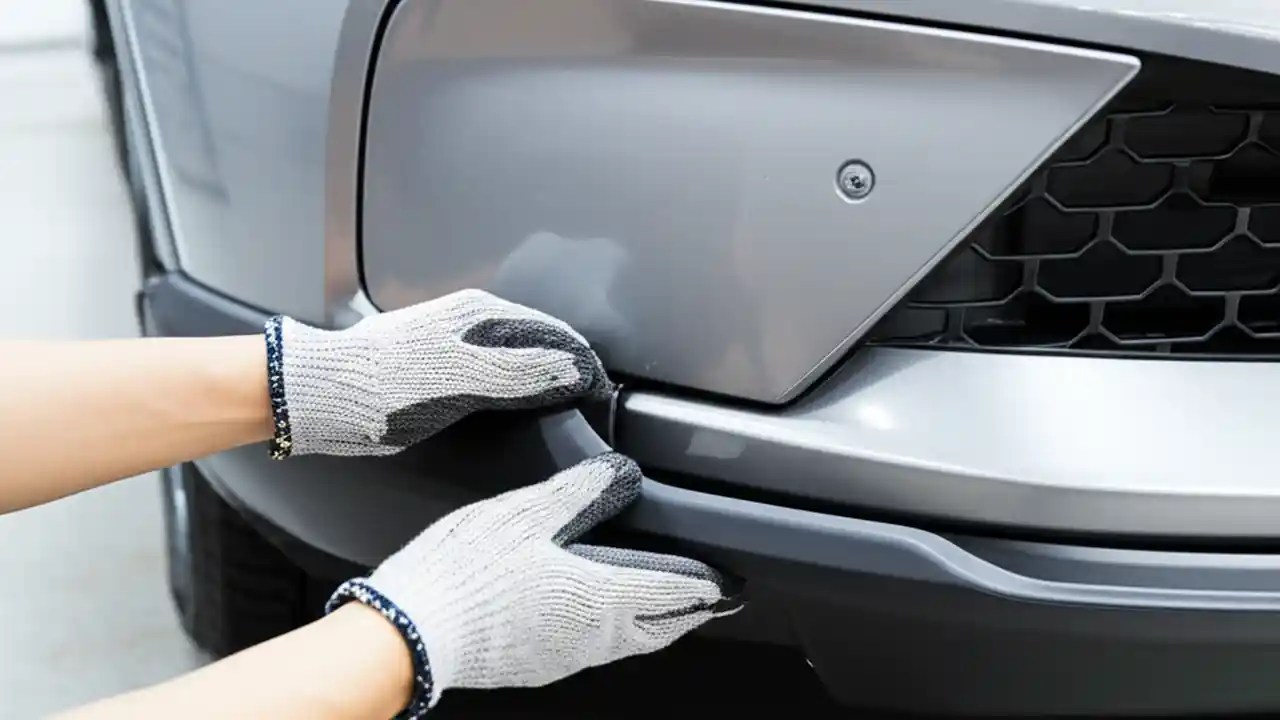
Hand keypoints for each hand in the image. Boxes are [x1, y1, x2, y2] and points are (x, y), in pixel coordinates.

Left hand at [267, 289, 609, 456]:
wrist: (314, 397)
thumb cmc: (379, 389)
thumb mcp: (457, 382)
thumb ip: (519, 374)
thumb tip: (574, 369)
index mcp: (480, 313)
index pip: (554, 334)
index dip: (583, 364)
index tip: (602, 395)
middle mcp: (470, 319)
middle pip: (539, 340)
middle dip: (568, 366)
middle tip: (592, 402)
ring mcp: (453, 340)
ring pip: (516, 355)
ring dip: (542, 375)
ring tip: (564, 404)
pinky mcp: (438, 364)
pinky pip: (493, 371)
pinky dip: (515, 388)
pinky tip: (515, 408)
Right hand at [326, 453, 740, 713]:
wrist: (414, 631)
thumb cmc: (467, 572)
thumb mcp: (527, 512)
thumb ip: (581, 490)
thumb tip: (622, 473)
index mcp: (600, 595)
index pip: (674, 592)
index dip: (706, 584)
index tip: (727, 582)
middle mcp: (593, 635)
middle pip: (660, 628)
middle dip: (689, 612)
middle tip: (709, 600)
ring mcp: (565, 656)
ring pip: (628, 643)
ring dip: (654, 625)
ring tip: (664, 610)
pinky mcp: (537, 666)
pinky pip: (592, 651)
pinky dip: (612, 633)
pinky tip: (595, 619)